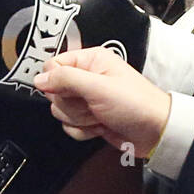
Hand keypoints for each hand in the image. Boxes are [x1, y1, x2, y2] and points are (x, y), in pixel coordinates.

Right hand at [34, 46, 170, 155]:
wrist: (155, 132)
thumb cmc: (134, 104)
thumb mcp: (98, 86)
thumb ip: (66, 78)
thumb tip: (38, 79)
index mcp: (90, 60)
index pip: (53, 65)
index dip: (56, 81)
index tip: (71, 91)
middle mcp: (86, 77)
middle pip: (54, 90)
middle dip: (72, 104)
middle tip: (92, 104)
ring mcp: (87, 99)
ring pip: (60, 110)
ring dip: (79, 118)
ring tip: (100, 116)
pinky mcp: (89, 119)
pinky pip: (69, 125)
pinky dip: (83, 130)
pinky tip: (100, 127)